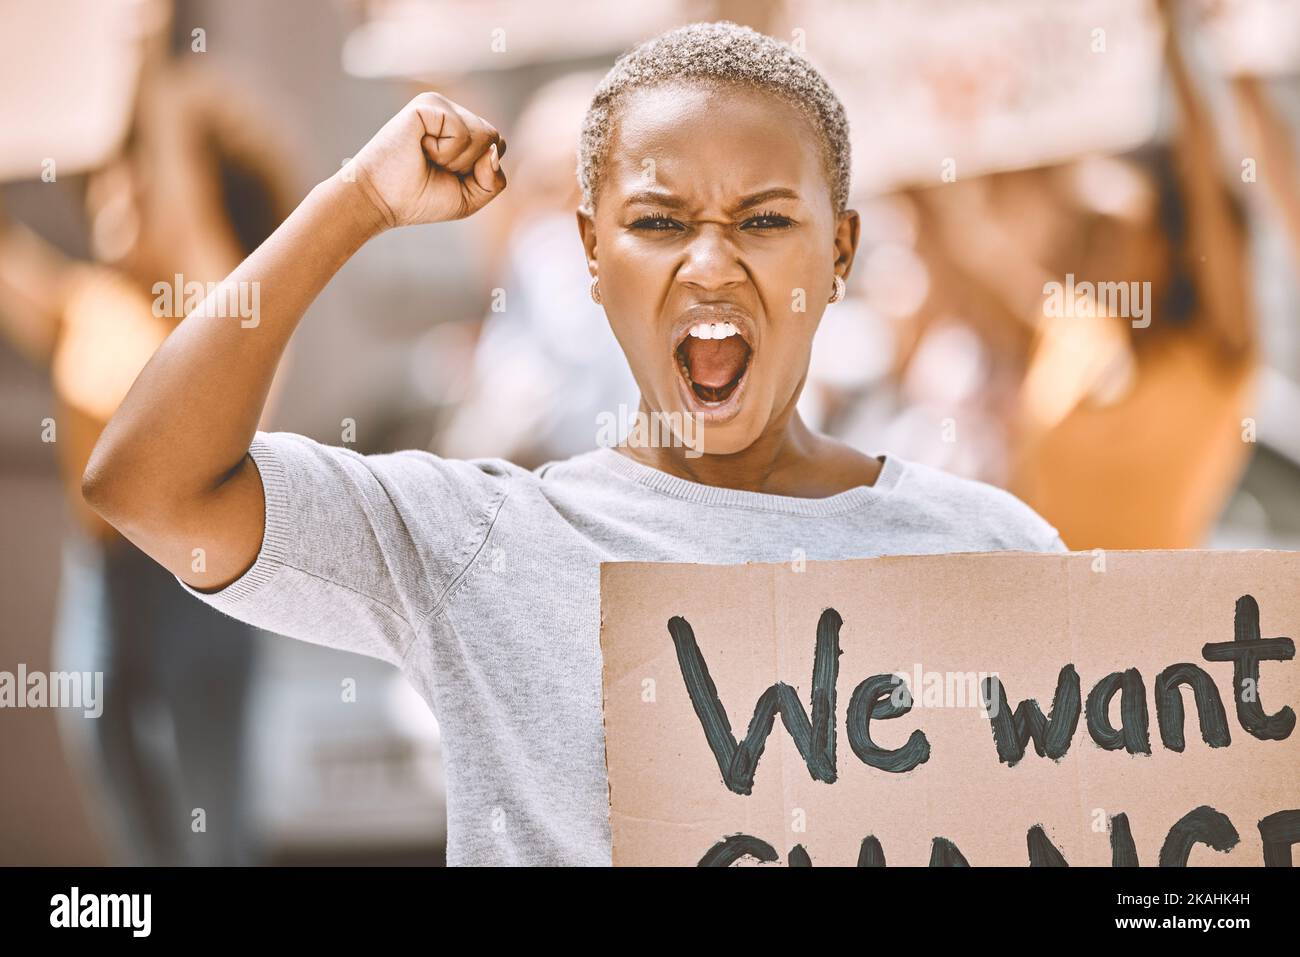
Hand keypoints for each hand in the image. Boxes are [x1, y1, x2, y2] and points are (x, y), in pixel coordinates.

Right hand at [348, 92, 507, 228]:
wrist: (380, 200)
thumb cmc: (421, 199)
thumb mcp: (470, 198)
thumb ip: (494, 179)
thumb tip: (493, 149)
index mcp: (462, 130)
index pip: (497, 145)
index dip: (481, 172)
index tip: (449, 178)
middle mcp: (452, 113)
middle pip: (494, 138)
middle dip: (470, 166)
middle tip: (436, 168)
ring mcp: (439, 105)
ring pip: (483, 135)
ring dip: (457, 160)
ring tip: (427, 158)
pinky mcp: (427, 104)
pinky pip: (462, 131)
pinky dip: (445, 152)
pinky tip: (420, 148)